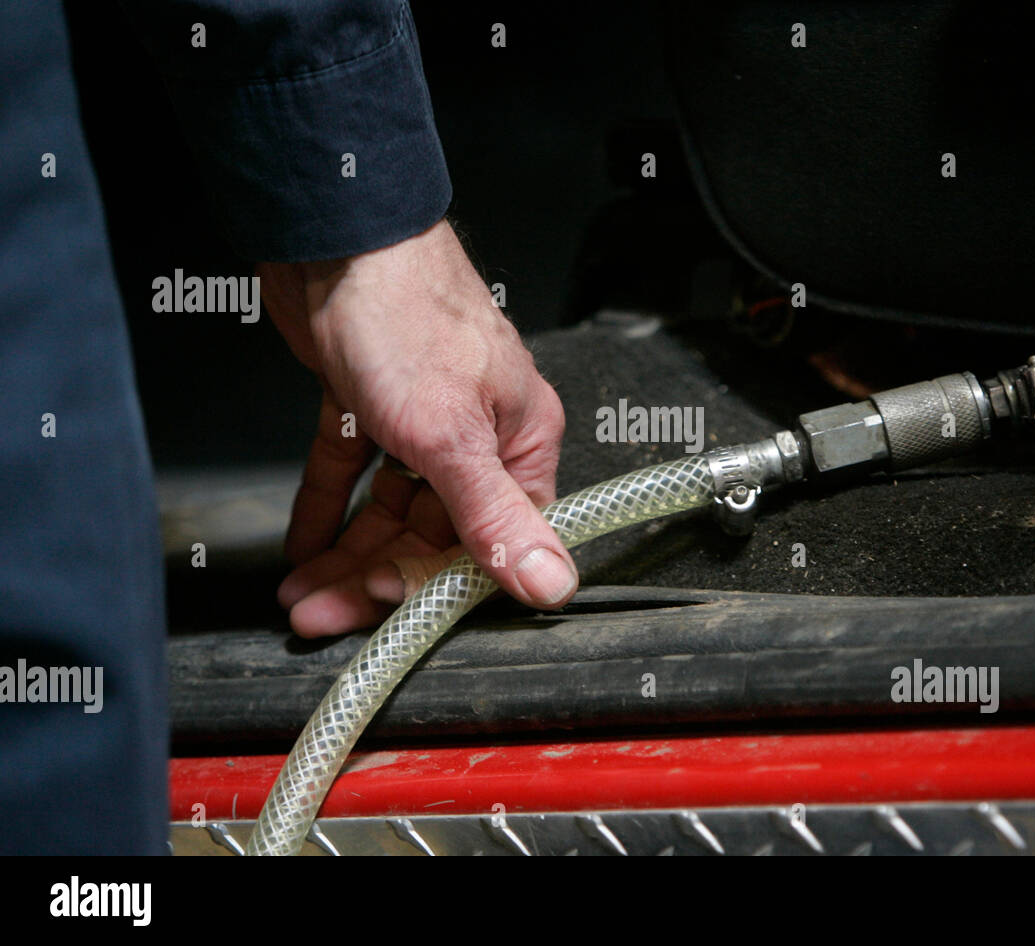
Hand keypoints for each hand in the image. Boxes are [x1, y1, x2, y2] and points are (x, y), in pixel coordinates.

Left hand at [258, 219, 575, 636]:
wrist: (336, 232)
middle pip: (431, 529)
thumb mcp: (451, 434)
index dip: (439, 582)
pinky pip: (353, 468)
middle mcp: (477, 433)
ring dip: (344, 549)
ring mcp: (423, 417)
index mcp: (518, 440)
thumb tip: (552, 582)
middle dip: (372, 574)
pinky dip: (329, 503)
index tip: (391, 613)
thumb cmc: (405, 310)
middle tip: (319, 612)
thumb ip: (495, 517)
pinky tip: (304, 541)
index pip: (492, 538)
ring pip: (388, 505)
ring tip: (300, 588)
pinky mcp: (371, 400)